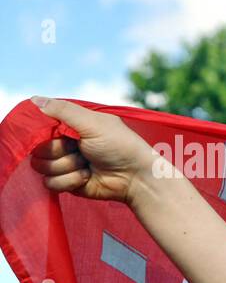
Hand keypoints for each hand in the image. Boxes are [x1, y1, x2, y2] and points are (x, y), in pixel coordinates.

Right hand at [28, 98, 172, 206]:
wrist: (136, 177)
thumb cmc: (120, 145)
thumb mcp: (93, 122)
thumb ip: (63, 110)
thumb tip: (33, 99)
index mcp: (70, 126)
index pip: (39, 128)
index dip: (45, 133)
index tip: (62, 135)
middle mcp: (64, 144)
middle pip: (38, 149)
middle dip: (60, 151)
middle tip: (81, 150)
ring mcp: (64, 164)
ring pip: (42, 166)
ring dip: (68, 166)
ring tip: (87, 164)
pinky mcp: (67, 183)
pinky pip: (50, 183)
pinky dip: (70, 181)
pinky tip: (87, 177)